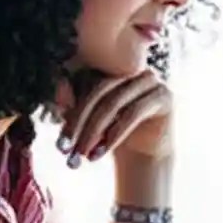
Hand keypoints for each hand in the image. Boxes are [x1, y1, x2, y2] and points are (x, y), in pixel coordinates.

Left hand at [55, 69, 173, 165]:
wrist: (146, 156)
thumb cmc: (113, 134)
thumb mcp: (87, 120)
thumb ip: (72, 105)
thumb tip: (59, 87)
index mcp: (111, 67)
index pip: (83, 83)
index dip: (69, 112)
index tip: (59, 143)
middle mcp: (132, 68)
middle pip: (98, 91)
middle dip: (80, 124)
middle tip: (67, 150)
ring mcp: (151, 80)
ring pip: (114, 103)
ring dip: (94, 132)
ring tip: (84, 156)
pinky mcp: (164, 95)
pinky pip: (133, 113)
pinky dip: (115, 134)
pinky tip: (102, 152)